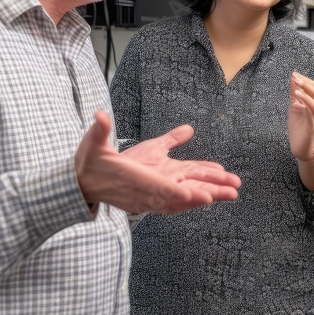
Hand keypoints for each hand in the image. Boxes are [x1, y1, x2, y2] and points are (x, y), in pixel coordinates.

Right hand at [75, 111, 240, 213]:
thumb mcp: (93, 142)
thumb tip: (100, 114)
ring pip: (183, 198)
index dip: (181, 192)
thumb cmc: (89, 162)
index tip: (201, 196)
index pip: (160, 188)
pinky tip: (211, 196)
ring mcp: (148, 197)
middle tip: (232, 192)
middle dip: (207, 194)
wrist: (81, 184)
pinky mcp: (150, 198)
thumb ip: (101, 129)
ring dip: (207, 195)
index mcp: (133, 178)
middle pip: (181, 195)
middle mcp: (144, 191)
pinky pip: (177, 200)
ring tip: (231, 193)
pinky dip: (194, 198)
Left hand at [288, 71, 313, 161]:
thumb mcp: (294, 107)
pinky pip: (311, 113)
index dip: (305, 80)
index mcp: (312, 105)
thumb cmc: (298, 128)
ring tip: (296, 85)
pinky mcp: (310, 126)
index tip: (294, 74)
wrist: (299, 147)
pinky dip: (305, 103)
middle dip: (306, 83)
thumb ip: (295, 95)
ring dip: (306, 91)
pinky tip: (296, 98)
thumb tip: (293, 79)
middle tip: (295, 77)